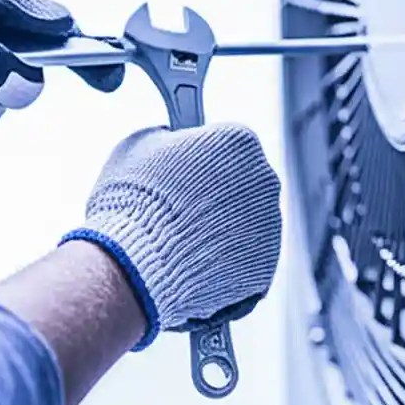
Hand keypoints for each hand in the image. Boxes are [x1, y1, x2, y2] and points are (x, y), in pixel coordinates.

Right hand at [64, 124, 282, 348]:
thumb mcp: (139, 146)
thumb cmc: (135, 203)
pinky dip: (223, 261)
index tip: (179, 174)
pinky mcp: (264, 266)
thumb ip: (166, 138)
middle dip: (213, 195)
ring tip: (180, 241)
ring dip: (220, 229)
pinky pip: (243, 258)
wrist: (137, 266)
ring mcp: (269, 226)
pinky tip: (193, 263)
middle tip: (178, 210)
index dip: (198, 159)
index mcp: (240, 141)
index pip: (226, 143)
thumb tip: (168, 141)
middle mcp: (264, 179)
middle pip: (241, 182)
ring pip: (244, 222)